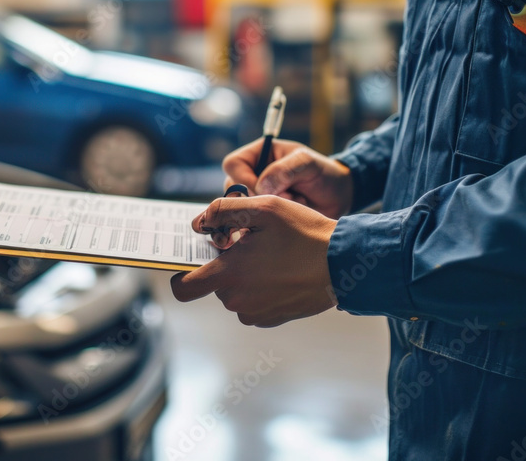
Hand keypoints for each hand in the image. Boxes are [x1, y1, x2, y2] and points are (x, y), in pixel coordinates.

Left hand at [170, 195, 337, 326]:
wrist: (344, 263)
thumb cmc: (304, 233)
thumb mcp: (263, 208)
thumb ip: (223, 211)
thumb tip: (198, 224)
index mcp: (229, 275)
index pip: (183, 288)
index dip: (180, 276)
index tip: (192, 262)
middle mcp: (238, 300)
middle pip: (214, 284)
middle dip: (226, 265)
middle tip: (250, 244)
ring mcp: (256, 312)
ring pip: (235, 293)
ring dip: (245, 277)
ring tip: (271, 256)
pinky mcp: (273, 318)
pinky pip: (254, 303)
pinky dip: (261, 289)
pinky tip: (282, 271)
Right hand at [222, 139, 353, 218]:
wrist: (339, 198)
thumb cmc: (324, 174)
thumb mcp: (307, 164)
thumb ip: (284, 170)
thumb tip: (261, 186)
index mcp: (259, 155)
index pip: (233, 164)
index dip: (243, 179)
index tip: (264, 189)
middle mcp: (253, 175)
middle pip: (231, 188)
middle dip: (256, 198)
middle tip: (283, 200)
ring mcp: (256, 197)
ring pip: (240, 208)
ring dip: (265, 211)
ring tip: (292, 206)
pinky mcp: (262, 216)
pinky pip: (250, 223)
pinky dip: (267, 224)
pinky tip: (288, 219)